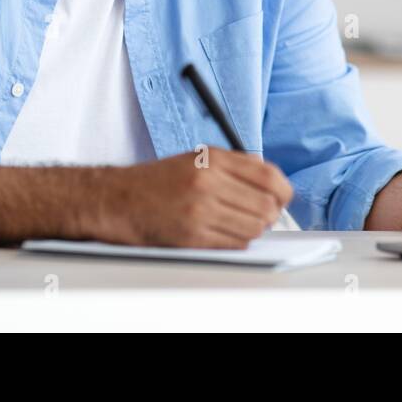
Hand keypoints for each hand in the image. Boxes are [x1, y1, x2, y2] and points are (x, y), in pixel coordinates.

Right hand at [93, 149, 293, 247]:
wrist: (118, 199)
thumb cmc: (157, 180)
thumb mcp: (196, 157)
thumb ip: (234, 164)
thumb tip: (270, 176)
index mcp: (212, 158)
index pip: (269, 176)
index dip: (283, 191)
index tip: (282, 198)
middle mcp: (208, 181)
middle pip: (266, 205)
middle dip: (270, 214)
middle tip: (262, 215)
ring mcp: (200, 210)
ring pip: (254, 228)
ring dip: (254, 230)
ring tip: (240, 224)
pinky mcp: (192, 235)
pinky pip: (234, 244)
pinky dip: (237, 242)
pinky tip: (226, 234)